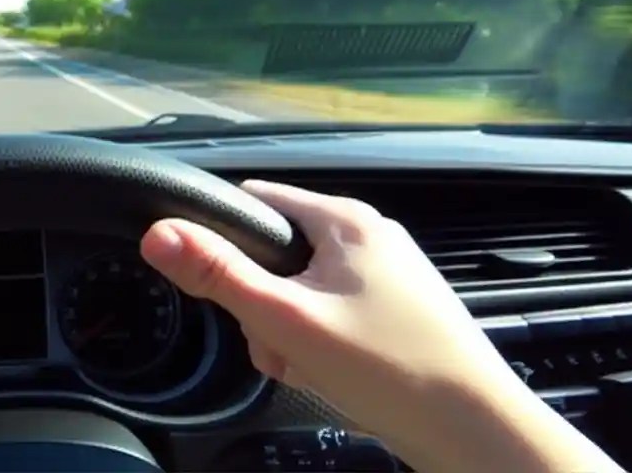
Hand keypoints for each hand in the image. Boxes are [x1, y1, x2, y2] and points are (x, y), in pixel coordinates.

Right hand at [140, 180, 618, 472]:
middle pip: (277, 255)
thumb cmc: (388, 369)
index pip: (256, 200)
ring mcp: (389, 276)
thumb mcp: (287, 319)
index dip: (226, 241)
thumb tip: (158, 233)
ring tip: (310, 366)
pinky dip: (321, 345)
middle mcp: (370, 237)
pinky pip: (333, 316)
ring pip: (303, 293)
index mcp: (345, 220)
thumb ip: (219, 274)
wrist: (473, 431)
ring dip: (290, 332)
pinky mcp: (398, 312)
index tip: (224, 288)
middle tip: (278, 343)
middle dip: (263, 305)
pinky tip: (332, 374)